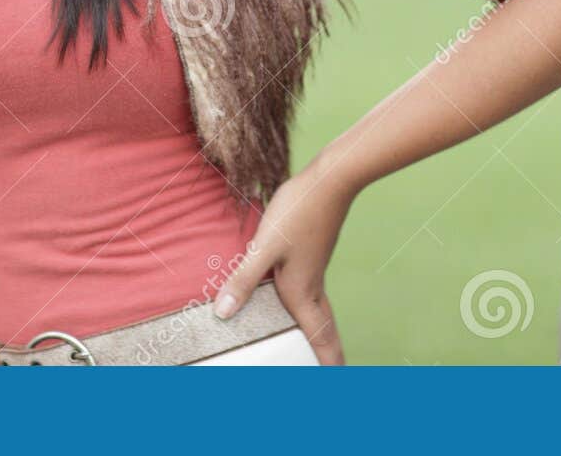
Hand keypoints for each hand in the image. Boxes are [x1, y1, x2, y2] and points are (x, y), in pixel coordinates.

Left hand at [211, 162, 357, 364]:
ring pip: (319, 309)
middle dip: (330, 352)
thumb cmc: (298, 212)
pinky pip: (313, 292)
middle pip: (324, 327)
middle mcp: (311, 285)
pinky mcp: (312, 253)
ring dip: (321, 330)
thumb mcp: (265, 246)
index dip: (328, 361)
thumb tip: (222, 315)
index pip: (319, 336)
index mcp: (301, 291)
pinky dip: (311, 308)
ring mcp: (314, 268)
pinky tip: (298, 297)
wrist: (330, 181)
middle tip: (336, 371)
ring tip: (318, 344)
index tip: (338, 380)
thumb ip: (243, 279)